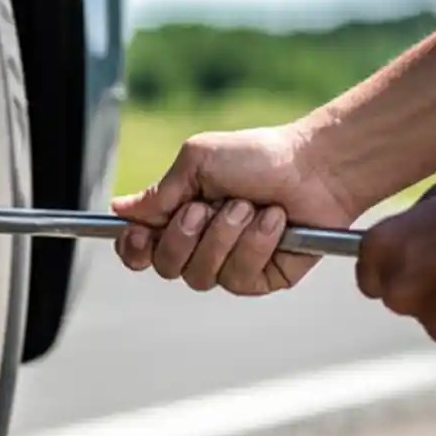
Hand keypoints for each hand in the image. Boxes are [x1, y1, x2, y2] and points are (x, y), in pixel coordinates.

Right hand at [111, 124, 359, 294]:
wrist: (315, 168)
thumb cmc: (258, 156)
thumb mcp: (197, 161)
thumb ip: (159, 192)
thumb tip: (120, 209)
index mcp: (178, 216)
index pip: (139, 248)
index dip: (133, 248)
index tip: (140, 233)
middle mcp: (199, 244)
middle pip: (165, 266)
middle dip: (184, 236)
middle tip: (207, 207)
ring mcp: (228, 264)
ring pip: (201, 276)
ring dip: (224, 236)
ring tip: (250, 207)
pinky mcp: (259, 279)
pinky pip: (238, 278)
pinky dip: (255, 245)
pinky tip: (273, 222)